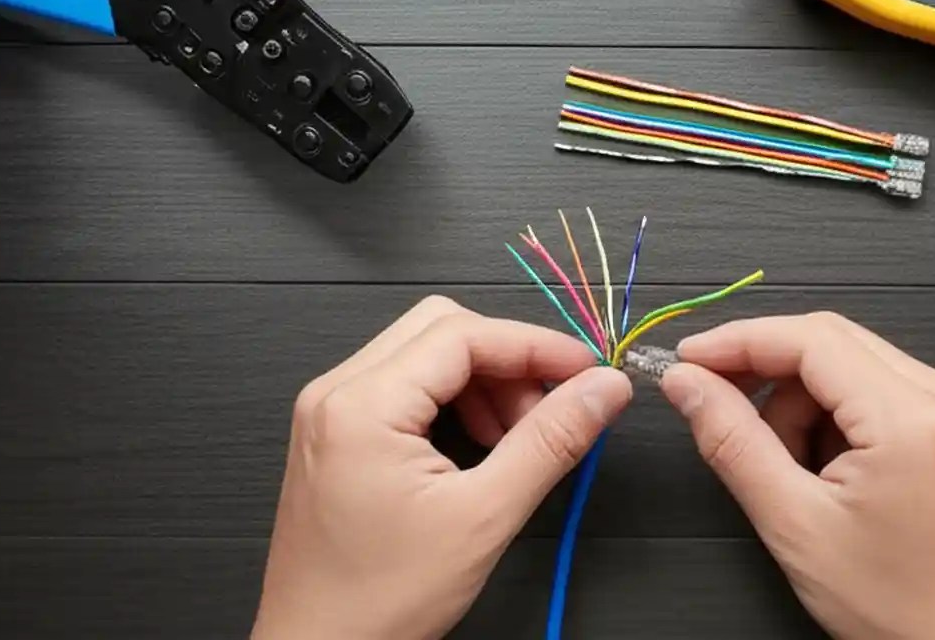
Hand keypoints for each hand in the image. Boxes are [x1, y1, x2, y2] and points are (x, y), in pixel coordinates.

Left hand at [251, 296, 632, 639]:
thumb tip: (600, 390)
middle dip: (509, 363)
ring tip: (519, 439)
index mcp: (360, 405)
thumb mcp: (484, 517)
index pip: (463, 335)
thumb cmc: (375, 602)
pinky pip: (407, 389)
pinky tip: (484, 446)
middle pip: (443, 331)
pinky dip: (456, 404)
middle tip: (553, 406)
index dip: (535, 346)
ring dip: (485, 385)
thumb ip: (550, 442)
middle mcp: (337, 396)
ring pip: (427, 357)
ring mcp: (333, 414)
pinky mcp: (340, 436)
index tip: (584, 372)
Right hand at [659, 313, 934, 639]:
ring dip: (798, 402)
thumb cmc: (902, 609)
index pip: (809, 339)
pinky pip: (872, 390)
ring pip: (846, 365)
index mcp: (912, 418)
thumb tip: (688, 384)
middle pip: (828, 341)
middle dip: (763, 370)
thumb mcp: (794, 525)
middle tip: (713, 400)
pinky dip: (830, 417)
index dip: (737, 340)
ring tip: (788, 472)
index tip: (689, 357)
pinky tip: (819, 470)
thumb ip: (733, 442)